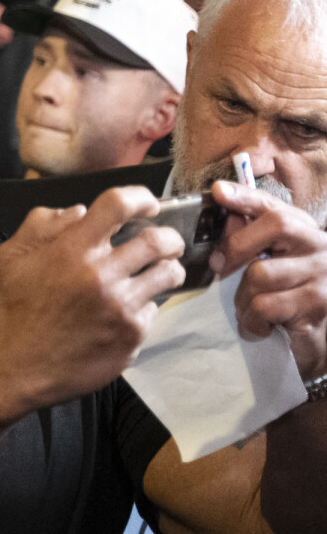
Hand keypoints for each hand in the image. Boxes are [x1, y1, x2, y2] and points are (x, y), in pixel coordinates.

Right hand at [0, 186, 186, 412]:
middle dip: (168, 237)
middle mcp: (101, 275)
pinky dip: (144, 306)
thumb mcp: (12, 256)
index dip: (139, 197)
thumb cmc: (16, 307)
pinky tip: (128, 310)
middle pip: (158, 240)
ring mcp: (120, 307)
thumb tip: (81, 212)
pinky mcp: (131, 335)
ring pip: (168, 274)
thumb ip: (42, 224)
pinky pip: (153, 310)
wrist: (20, 365)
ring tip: (159, 272)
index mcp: (72, 249)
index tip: (146, 204)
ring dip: (167, 268)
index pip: (118, 204)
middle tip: (165, 242)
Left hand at [209, 180, 326, 379]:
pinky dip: (252, 321)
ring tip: (252, 311)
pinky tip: (262, 327)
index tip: (218, 191)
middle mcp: (320, 247)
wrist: (322, 342)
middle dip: (236, 247)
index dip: (246, 196)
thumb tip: (227, 216)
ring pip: (260, 273)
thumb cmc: (289, 302)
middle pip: (274, 226)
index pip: (275, 206)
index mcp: (305, 233)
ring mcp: (322, 274)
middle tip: (220, 269)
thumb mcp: (270, 268)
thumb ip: (251, 240)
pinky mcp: (317, 304)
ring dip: (243, 298)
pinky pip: (264, 305)